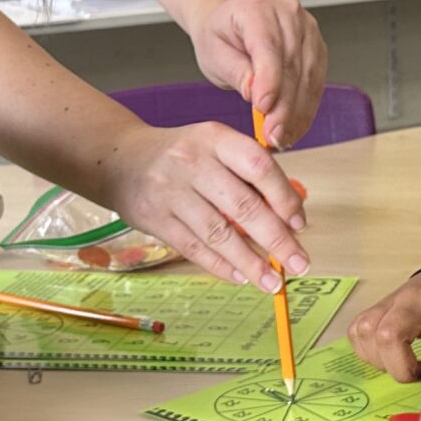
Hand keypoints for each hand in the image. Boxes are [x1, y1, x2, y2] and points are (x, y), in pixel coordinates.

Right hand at [100, 119, 310, 287]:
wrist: (120, 159)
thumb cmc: (182, 155)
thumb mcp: (215, 147)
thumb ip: (249, 175)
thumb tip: (291, 216)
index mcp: (215, 138)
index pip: (259, 166)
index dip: (284, 198)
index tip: (300, 225)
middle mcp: (192, 162)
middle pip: (243, 205)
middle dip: (277, 240)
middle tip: (300, 264)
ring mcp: (171, 192)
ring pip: (219, 233)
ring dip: (251, 262)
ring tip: (273, 282)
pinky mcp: (155, 218)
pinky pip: (194, 248)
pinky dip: (220, 266)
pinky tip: (241, 277)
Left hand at [193, 0, 327, 145]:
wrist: (233, 24)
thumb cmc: (222, 35)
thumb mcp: (214, 53)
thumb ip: (235, 71)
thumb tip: (254, 92)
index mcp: (257, 8)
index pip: (269, 47)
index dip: (269, 81)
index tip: (263, 109)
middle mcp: (288, 13)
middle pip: (292, 65)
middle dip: (284, 106)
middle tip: (273, 135)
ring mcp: (307, 29)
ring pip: (309, 77)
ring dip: (298, 112)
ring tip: (283, 136)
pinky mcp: (317, 48)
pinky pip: (317, 82)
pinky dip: (306, 108)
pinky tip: (295, 126)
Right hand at [349, 264, 420, 420]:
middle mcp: (415, 298)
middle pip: (388, 337)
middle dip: (401, 370)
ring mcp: (392, 298)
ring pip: (367, 334)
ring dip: (385, 361)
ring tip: (409, 361)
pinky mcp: (377, 304)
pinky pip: (358, 331)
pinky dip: (370, 351)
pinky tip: (392, 353)